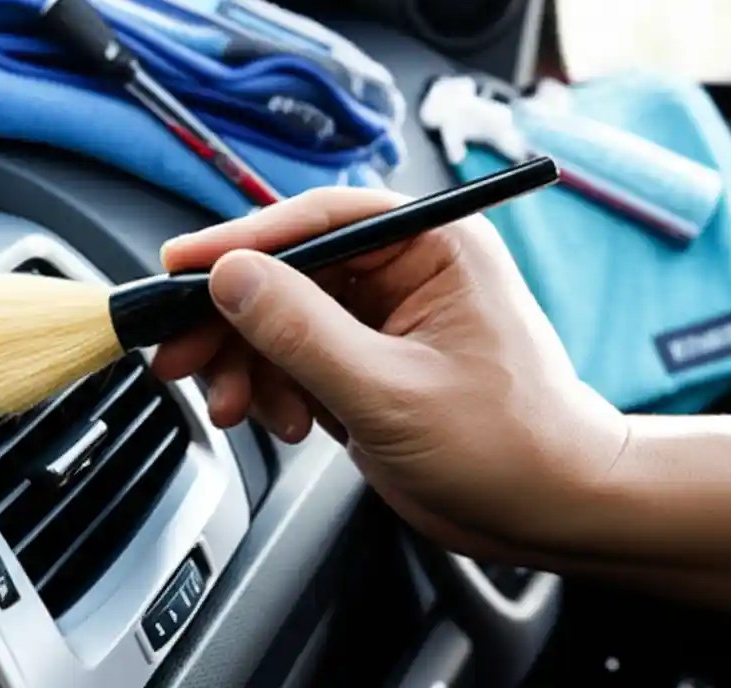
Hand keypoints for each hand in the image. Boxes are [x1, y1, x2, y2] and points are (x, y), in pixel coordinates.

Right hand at [151, 187, 629, 559]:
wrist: (549, 510)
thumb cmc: (509, 444)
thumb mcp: (390, 390)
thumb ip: (303, 332)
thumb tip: (231, 276)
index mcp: (433, 245)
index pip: (317, 220)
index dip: (241, 242)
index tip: (181, 267)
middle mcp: (407, 270)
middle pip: (289, 271)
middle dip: (232, 319)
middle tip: (181, 356)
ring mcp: (384, 319)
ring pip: (282, 319)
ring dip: (249, 363)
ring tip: (241, 408)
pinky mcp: (368, 363)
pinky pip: (296, 358)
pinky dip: (274, 388)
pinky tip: (282, 422)